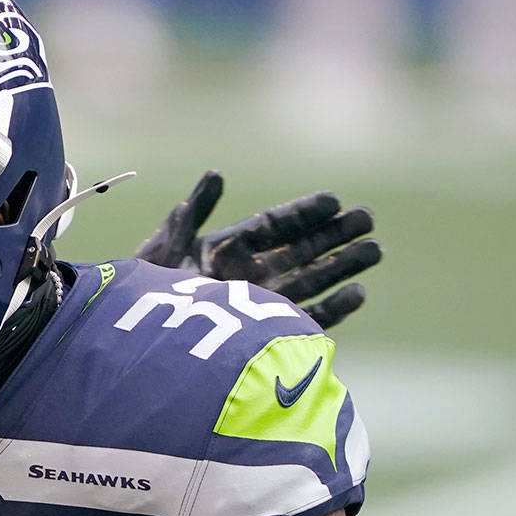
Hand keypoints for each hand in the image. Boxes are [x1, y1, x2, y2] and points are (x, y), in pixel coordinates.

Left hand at [135, 170, 381, 329]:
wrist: (140, 341)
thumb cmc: (145, 293)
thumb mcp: (167, 247)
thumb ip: (193, 213)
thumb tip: (216, 174)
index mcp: (230, 249)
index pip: (276, 226)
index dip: (304, 213)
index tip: (334, 200)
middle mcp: (251, 275)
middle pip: (302, 250)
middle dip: (335, 235)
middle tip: (369, 219)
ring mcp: (260, 305)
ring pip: (311, 281)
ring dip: (343, 266)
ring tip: (375, 250)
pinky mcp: (267, 335)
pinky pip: (306, 320)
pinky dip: (333, 309)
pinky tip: (358, 293)